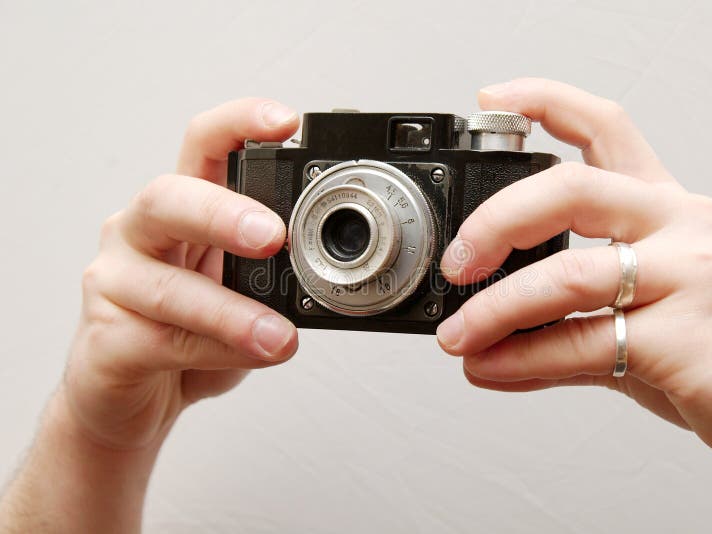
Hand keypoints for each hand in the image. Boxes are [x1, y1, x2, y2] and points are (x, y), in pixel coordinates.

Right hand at [66, 98, 300, 449]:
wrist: (129, 399)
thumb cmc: (186, 336)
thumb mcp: (242, 294)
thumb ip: (275, 275)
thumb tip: (329, 269)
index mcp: (183, 210)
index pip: (203, 146)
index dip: (240, 124)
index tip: (287, 122)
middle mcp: (141, 234)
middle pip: (167, 196)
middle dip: (223, 212)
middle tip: (272, 238)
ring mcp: (116, 284)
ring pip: (166, 284)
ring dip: (232, 311)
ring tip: (279, 334)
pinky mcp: (107, 339)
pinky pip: (162, 341)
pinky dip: (216, 350)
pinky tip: (252, 355)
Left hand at [436, 78, 711, 471]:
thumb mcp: (653, 310)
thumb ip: (572, 317)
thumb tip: (491, 343)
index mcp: (670, 208)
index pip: (606, 128)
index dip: (544, 102)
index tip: (491, 101)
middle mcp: (681, 225)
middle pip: (569, 189)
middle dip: (494, 223)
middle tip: (457, 263)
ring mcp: (688, 275)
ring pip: (566, 275)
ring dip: (493, 310)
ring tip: (457, 337)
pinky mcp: (685, 336)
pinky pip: (581, 341)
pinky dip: (522, 359)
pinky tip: (493, 369)